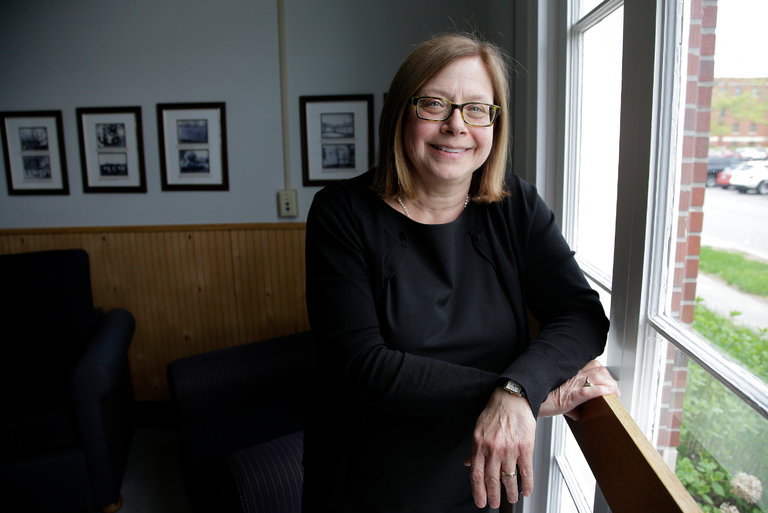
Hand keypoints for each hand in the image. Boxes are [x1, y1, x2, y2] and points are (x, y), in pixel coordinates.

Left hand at [466, 389, 535, 507]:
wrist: (512, 398)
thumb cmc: (495, 412)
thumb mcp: (478, 430)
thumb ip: (474, 449)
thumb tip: (467, 463)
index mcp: (479, 445)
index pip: (476, 474)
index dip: (478, 491)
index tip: (480, 502)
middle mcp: (493, 449)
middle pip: (492, 480)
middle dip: (493, 496)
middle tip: (494, 504)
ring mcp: (509, 449)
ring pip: (509, 478)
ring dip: (510, 492)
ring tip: (511, 498)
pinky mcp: (525, 447)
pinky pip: (526, 471)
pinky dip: (526, 484)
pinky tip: (526, 490)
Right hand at [538, 360, 619, 419]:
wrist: (522, 399)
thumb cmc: (535, 397)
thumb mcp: (556, 398)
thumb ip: (570, 404)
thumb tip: (578, 414)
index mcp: (567, 373)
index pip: (591, 365)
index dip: (602, 372)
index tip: (608, 381)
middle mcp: (570, 376)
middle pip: (598, 369)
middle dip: (609, 378)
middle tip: (614, 390)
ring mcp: (570, 385)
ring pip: (597, 377)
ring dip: (609, 385)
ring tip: (614, 394)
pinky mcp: (569, 396)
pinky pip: (588, 391)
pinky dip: (601, 391)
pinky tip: (608, 393)